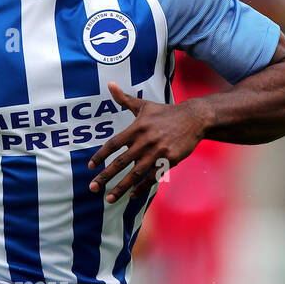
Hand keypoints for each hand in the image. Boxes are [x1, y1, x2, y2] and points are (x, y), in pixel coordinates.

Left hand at [88, 82, 206, 202]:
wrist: (194, 118)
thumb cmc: (165, 112)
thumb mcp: (144, 105)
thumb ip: (124, 99)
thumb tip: (109, 84)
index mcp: (136, 128)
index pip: (113, 144)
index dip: (100, 156)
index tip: (90, 167)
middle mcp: (145, 141)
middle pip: (121, 162)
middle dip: (105, 176)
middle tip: (92, 188)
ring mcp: (157, 152)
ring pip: (135, 174)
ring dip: (121, 187)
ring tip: (109, 198)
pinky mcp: (169, 160)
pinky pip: (152, 177)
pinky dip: (141, 187)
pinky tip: (132, 195)